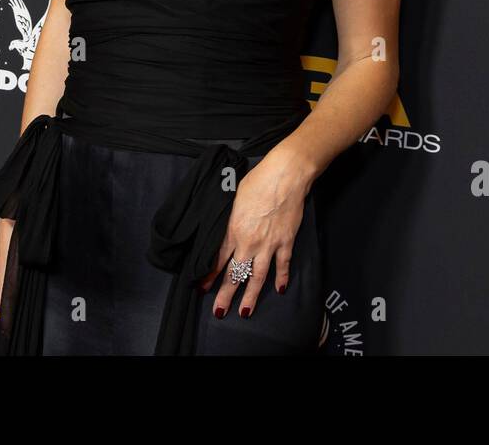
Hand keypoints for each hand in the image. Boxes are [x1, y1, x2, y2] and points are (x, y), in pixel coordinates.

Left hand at [199, 153, 309, 318]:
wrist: (284, 176)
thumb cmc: (257, 181)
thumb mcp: (233, 199)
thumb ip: (228, 220)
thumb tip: (222, 233)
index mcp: (232, 230)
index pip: (217, 260)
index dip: (209, 276)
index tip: (202, 288)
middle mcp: (249, 242)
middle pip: (235, 274)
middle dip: (226, 295)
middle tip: (219, 312)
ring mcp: (269, 244)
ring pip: (258, 277)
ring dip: (251, 295)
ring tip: (246, 312)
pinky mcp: (286, 241)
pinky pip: (282, 265)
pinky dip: (281, 278)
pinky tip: (279, 290)